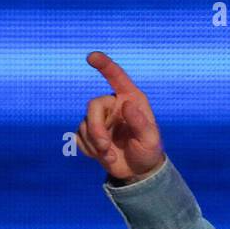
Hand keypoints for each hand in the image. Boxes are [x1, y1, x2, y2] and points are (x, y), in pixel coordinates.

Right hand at [76, 51, 164, 182]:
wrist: (138, 171)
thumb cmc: (148, 151)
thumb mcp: (150, 140)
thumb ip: (141, 124)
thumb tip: (126, 104)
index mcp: (130, 99)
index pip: (116, 76)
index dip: (104, 65)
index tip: (92, 57)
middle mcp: (113, 105)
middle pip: (93, 106)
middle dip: (96, 128)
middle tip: (104, 147)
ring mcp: (99, 118)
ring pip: (84, 124)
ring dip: (95, 144)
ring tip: (111, 156)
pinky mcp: (89, 133)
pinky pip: (79, 137)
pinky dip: (88, 150)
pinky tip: (103, 156)